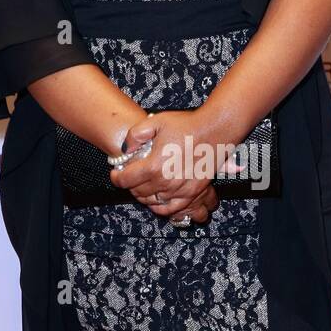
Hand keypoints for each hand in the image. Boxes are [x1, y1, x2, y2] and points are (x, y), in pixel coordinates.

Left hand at [110, 107, 231, 220]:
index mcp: (153, 166)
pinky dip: (160, 207)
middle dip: (130, 184)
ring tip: (143, 185)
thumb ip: (135, 136)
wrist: (214, 131)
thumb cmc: (187, 125)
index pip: (125, 180)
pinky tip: (157, 199)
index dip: (116, 177)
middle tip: (131, 176)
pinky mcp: (191, 193)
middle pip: (137, 192)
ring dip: (143, 195)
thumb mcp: (155, 122)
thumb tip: (126, 150)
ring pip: (151, 201)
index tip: (116, 174)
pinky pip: (170, 208)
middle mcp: (165, 182)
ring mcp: (179, 190)